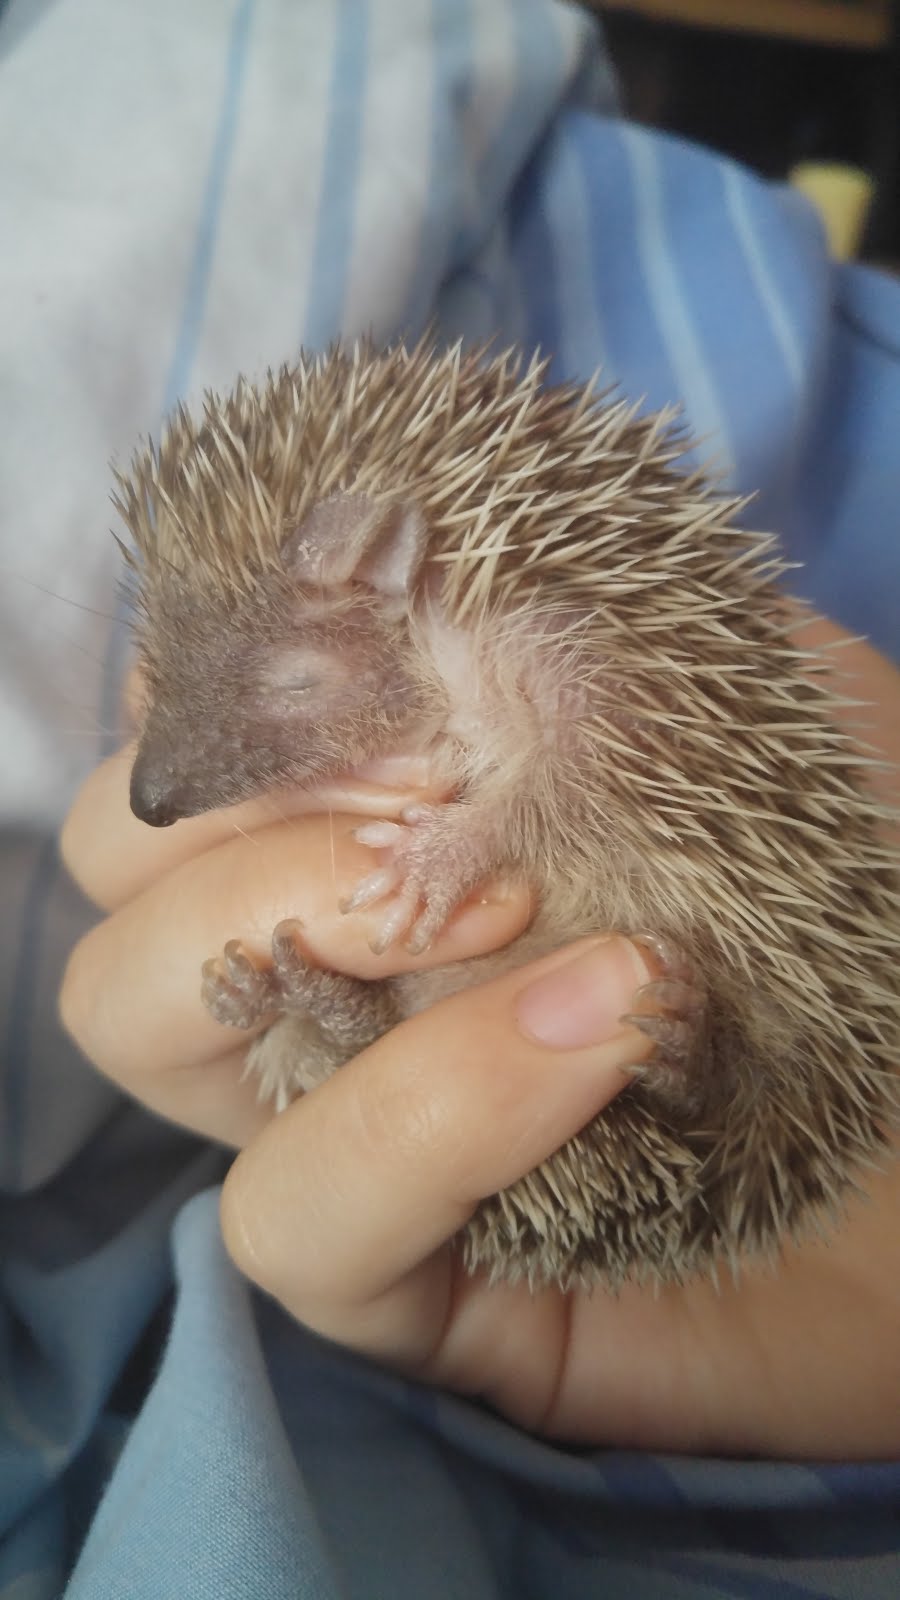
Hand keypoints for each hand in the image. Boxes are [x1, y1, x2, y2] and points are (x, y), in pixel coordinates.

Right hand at [59, 617, 899, 1459]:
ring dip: (283, 927)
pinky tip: (595, 1034)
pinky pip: (296, 1217)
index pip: (190, 739)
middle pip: (121, 879)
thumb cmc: (880, 887)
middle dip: (238, 811)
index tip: (365, 645)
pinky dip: (417, 1109)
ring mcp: (355, 1117)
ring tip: (503, 901)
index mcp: (385, 825)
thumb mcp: (771, 699)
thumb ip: (612, 612)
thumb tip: (437, 548)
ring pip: (135, 1030)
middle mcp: (335, 966)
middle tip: (436, 794)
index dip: (228, 679)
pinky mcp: (415, 1280)